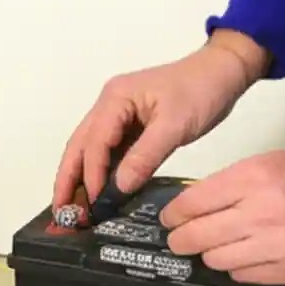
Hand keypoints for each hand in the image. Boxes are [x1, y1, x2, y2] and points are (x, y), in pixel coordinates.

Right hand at [52, 29, 269, 208]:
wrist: (222, 71)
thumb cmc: (201, 90)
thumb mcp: (175, 125)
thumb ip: (145, 156)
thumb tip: (119, 187)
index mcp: (115, 99)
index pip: (94, 143)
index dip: (91, 175)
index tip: (93, 204)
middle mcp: (108, 106)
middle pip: (79, 147)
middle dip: (67, 181)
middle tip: (61, 214)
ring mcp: (116, 116)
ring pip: (89, 151)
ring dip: (79, 180)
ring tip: (72, 210)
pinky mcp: (129, 127)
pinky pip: (108, 153)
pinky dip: (100, 174)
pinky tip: (97, 195)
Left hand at [161, 149, 284, 283]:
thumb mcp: (267, 164)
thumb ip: (229, 185)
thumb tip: (192, 206)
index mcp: (254, 179)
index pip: (193, 202)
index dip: (174, 214)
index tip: (170, 218)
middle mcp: (261, 213)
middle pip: (198, 236)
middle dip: (180, 239)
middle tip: (178, 239)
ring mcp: (276, 246)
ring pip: (216, 260)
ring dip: (209, 254)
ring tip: (214, 246)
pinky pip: (242, 275)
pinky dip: (236, 267)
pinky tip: (242, 256)